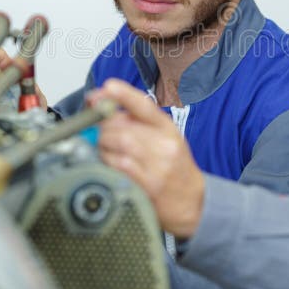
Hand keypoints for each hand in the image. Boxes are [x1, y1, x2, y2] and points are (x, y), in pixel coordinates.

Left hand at [91, 78, 204, 237]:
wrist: (191, 201)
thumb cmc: (174, 167)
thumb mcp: (164, 137)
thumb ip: (137, 121)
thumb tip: (103, 106)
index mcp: (167, 127)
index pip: (144, 105)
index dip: (124, 94)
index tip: (108, 86)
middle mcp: (164, 143)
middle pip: (122, 126)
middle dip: (102, 127)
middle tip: (97, 131)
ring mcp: (157, 165)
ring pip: (118, 144)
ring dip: (102, 145)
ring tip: (104, 149)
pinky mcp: (148, 185)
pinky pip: (118, 166)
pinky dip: (107, 162)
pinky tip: (109, 164)